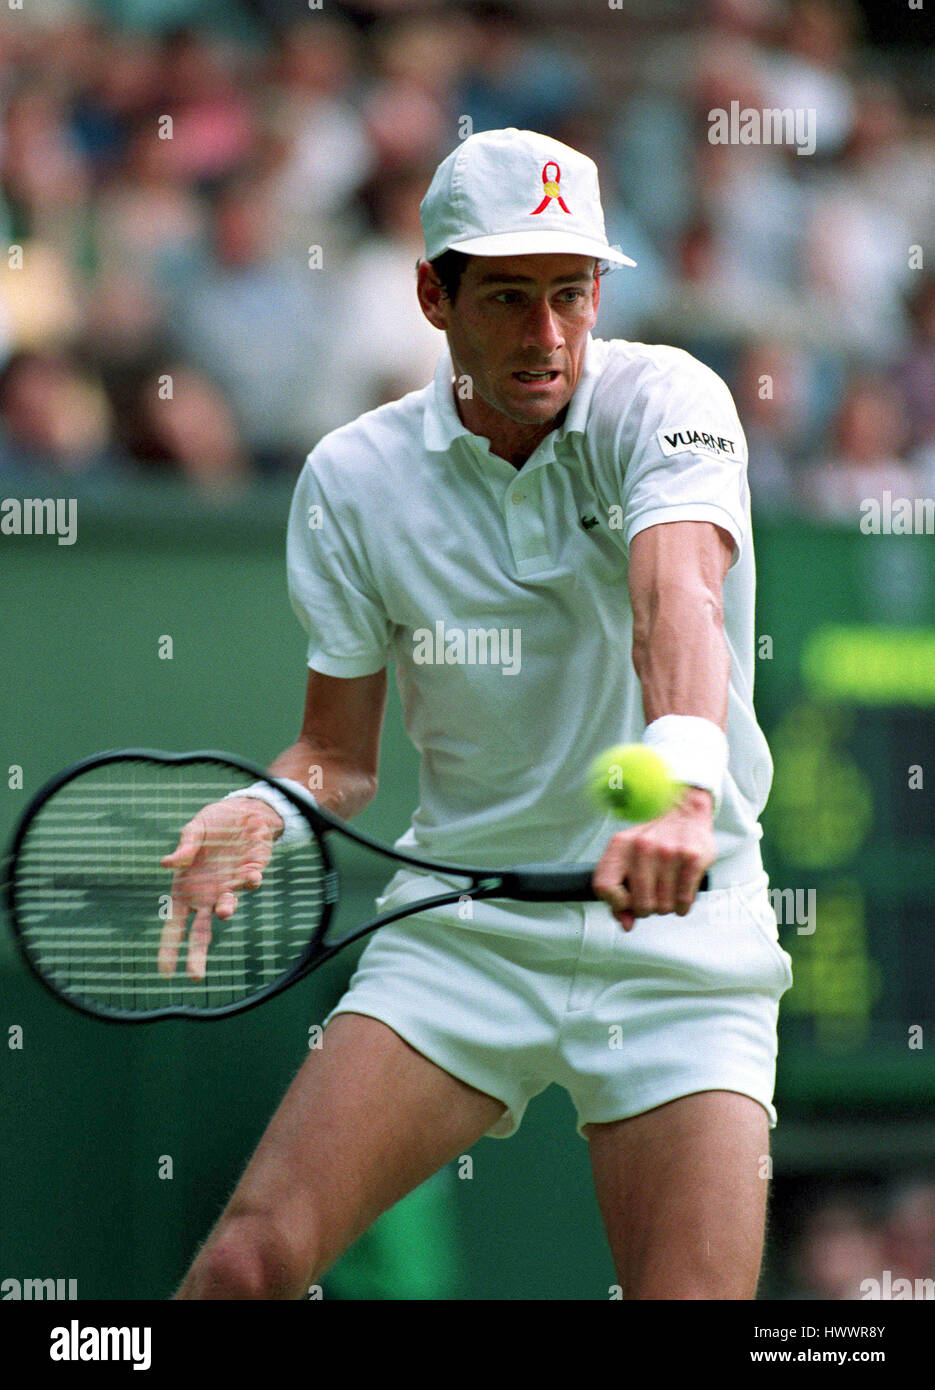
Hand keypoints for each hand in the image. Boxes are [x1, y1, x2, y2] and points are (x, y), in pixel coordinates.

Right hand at [158, 798, 282, 981]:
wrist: (246, 811)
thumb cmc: (214, 824)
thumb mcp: (195, 829)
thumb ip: (185, 847)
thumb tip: (168, 863)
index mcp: (185, 889)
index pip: (173, 925)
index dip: (169, 948)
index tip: (165, 973)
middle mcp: (207, 895)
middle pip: (199, 932)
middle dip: (197, 955)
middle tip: (195, 978)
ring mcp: (230, 887)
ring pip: (227, 908)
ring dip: (226, 909)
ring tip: (223, 911)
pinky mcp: (251, 875)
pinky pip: (249, 883)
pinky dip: (250, 882)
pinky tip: (250, 875)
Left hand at [592, 788, 715, 929]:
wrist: (685, 811)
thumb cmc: (655, 840)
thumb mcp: (628, 857)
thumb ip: (619, 892)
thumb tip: (626, 923)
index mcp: (620, 845)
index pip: (604, 886)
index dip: (615, 902)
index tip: (625, 902)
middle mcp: (642, 847)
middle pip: (639, 904)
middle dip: (647, 908)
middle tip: (653, 897)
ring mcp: (668, 853)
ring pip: (663, 906)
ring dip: (666, 906)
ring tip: (668, 891)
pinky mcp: (691, 859)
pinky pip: (684, 901)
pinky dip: (682, 905)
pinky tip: (681, 895)